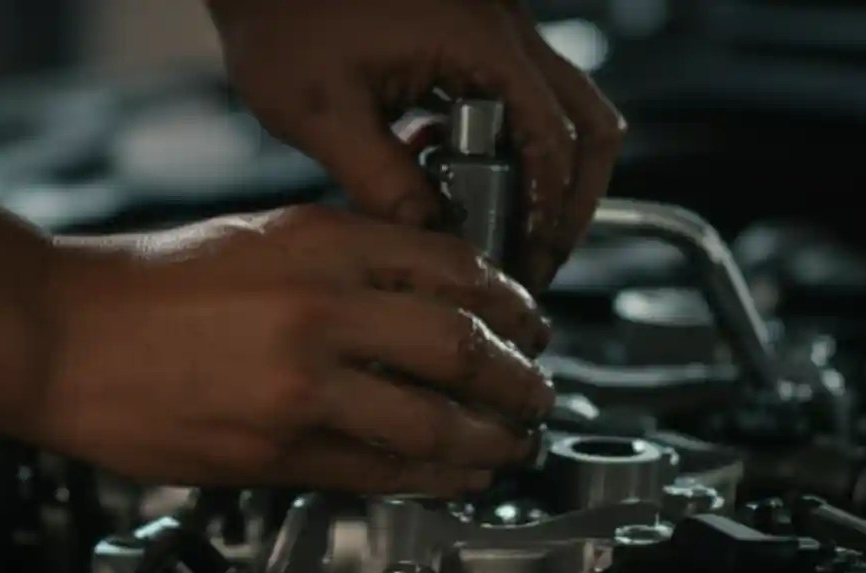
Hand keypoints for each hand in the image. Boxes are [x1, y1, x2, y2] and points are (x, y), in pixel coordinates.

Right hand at [37, 205, 553, 495]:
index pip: (454, 269)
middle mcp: (320, 310)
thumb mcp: (264, 236)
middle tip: (540, 388)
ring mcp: (300, 385)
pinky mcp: (275, 451)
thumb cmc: (151, 284)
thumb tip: (433, 291)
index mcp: (320, 245)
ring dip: (490, 437)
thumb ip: (351, 258)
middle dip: (521, 376)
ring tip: (512, 441)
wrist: (61, 334)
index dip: (511, 302)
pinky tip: (459, 475)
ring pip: (432, 421)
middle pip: (463, 348)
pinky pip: (378, 471)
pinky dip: (433, 476)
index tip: (530, 321)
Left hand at [204, 0, 624, 290]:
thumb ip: (382, 183)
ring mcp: (491, 28)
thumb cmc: (279, 16)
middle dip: (573, 196)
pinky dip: (502, 145)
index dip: (549, 207)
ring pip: (560, 109)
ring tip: (500, 224)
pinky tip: (442, 169)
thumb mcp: (322, 113)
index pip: (553, 136)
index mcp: (476, 39)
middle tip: (542, 251)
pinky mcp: (470, 36)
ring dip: (541, 172)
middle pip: (586, 119)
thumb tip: (430, 236)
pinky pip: (517, 98)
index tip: (529, 255)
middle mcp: (501, 27)